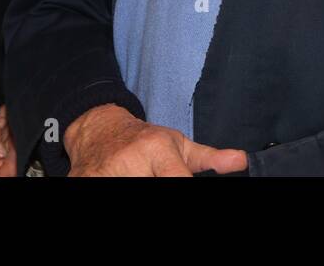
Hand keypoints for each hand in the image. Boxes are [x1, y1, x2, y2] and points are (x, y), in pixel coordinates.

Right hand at [63, 104, 248, 176]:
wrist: (97, 129)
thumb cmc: (143, 140)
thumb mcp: (176, 143)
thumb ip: (208, 158)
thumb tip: (241, 161)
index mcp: (156, 149)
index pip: (177, 181)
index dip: (182, 186)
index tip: (184, 187)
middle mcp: (129, 161)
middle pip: (153, 188)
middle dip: (157, 186)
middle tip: (155, 178)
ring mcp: (103, 174)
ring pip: (131, 191)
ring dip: (140, 189)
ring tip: (139, 178)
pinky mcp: (83, 181)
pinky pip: (103, 193)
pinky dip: (113, 192)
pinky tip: (120, 181)